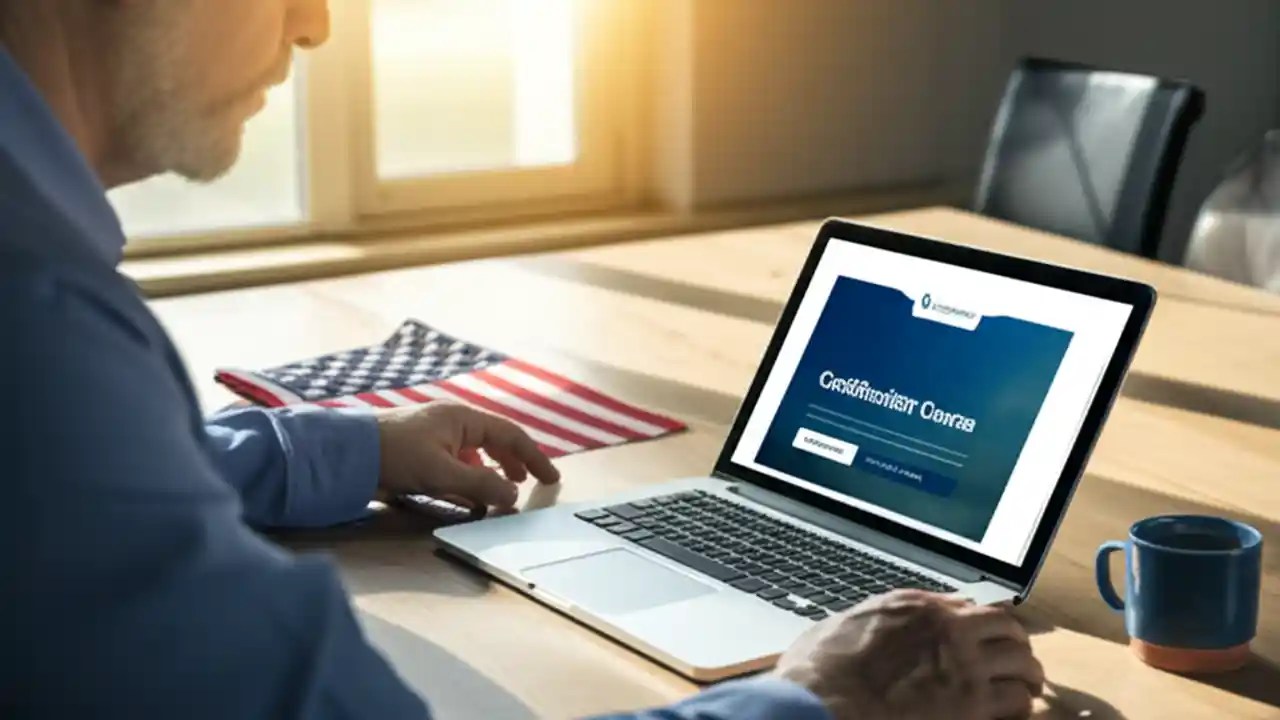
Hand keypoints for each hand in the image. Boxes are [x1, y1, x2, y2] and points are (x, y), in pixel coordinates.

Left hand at [375, 402, 559, 512]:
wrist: (345, 454)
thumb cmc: (395, 455)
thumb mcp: (442, 473)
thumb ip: (481, 485)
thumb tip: (513, 495)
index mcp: (462, 418)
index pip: (510, 435)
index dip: (534, 457)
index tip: (551, 477)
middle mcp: (452, 422)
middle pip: (495, 440)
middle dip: (515, 462)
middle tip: (531, 483)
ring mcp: (435, 436)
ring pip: (476, 452)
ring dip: (492, 471)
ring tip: (504, 490)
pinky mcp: (420, 451)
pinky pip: (457, 461)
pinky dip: (470, 476)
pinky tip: (469, 493)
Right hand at [775, 590, 1043, 719]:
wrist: (826, 701)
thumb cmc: (821, 670)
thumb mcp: (843, 625)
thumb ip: (873, 620)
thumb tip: (870, 630)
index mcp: (915, 605)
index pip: (967, 604)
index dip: (978, 623)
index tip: (982, 636)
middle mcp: (948, 626)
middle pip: (1004, 625)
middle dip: (1013, 643)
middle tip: (1016, 660)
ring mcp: (965, 663)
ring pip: (1022, 660)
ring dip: (1026, 674)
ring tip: (1027, 687)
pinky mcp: (973, 702)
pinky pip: (1017, 700)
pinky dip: (1020, 706)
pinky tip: (1015, 712)